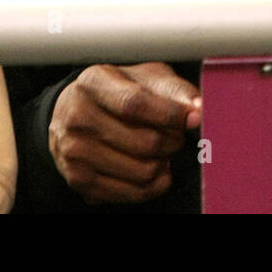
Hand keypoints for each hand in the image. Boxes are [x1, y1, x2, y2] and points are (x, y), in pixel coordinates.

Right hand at [49, 62, 201, 203]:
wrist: (73, 113)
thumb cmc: (117, 92)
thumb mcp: (143, 78)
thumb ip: (173, 89)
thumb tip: (198, 108)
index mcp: (93, 83)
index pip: (135, 104)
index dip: (170, 115)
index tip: (193, 118)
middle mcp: (77, 116)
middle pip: (145, 143)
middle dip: (172, 141)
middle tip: (174, 135)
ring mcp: (74, 150)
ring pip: (144, 172)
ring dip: (163, 164)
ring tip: (159, 151)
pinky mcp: (78, 179)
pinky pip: (134, 193)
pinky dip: (153, 185)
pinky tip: (152, 168)